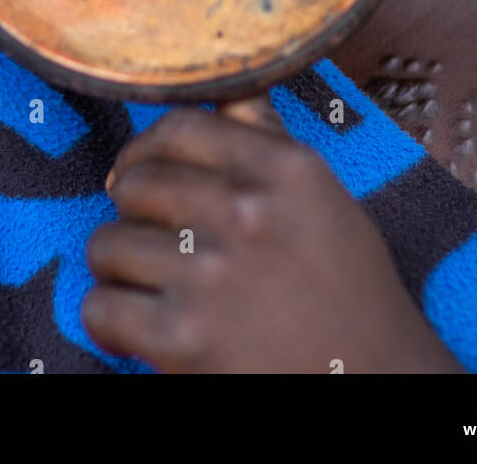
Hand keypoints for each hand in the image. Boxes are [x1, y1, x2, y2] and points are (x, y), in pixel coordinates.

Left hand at [81, 98, 462, 373]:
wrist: (376, 386)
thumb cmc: (348, 290)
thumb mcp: (321, 198)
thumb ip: (268, 139)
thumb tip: (224, 90)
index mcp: (285, 168)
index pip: (178, 127)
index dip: (144, 149)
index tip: (136, 173)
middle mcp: (247, 210)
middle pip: (134, 183)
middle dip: (129, 213)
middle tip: (149, 240)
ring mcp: (212, 275)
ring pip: (107, 244)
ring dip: (117, 268)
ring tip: (147, 285)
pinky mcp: (184, 340)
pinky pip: (100, 307)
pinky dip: (108, 321)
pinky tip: (136, 328)